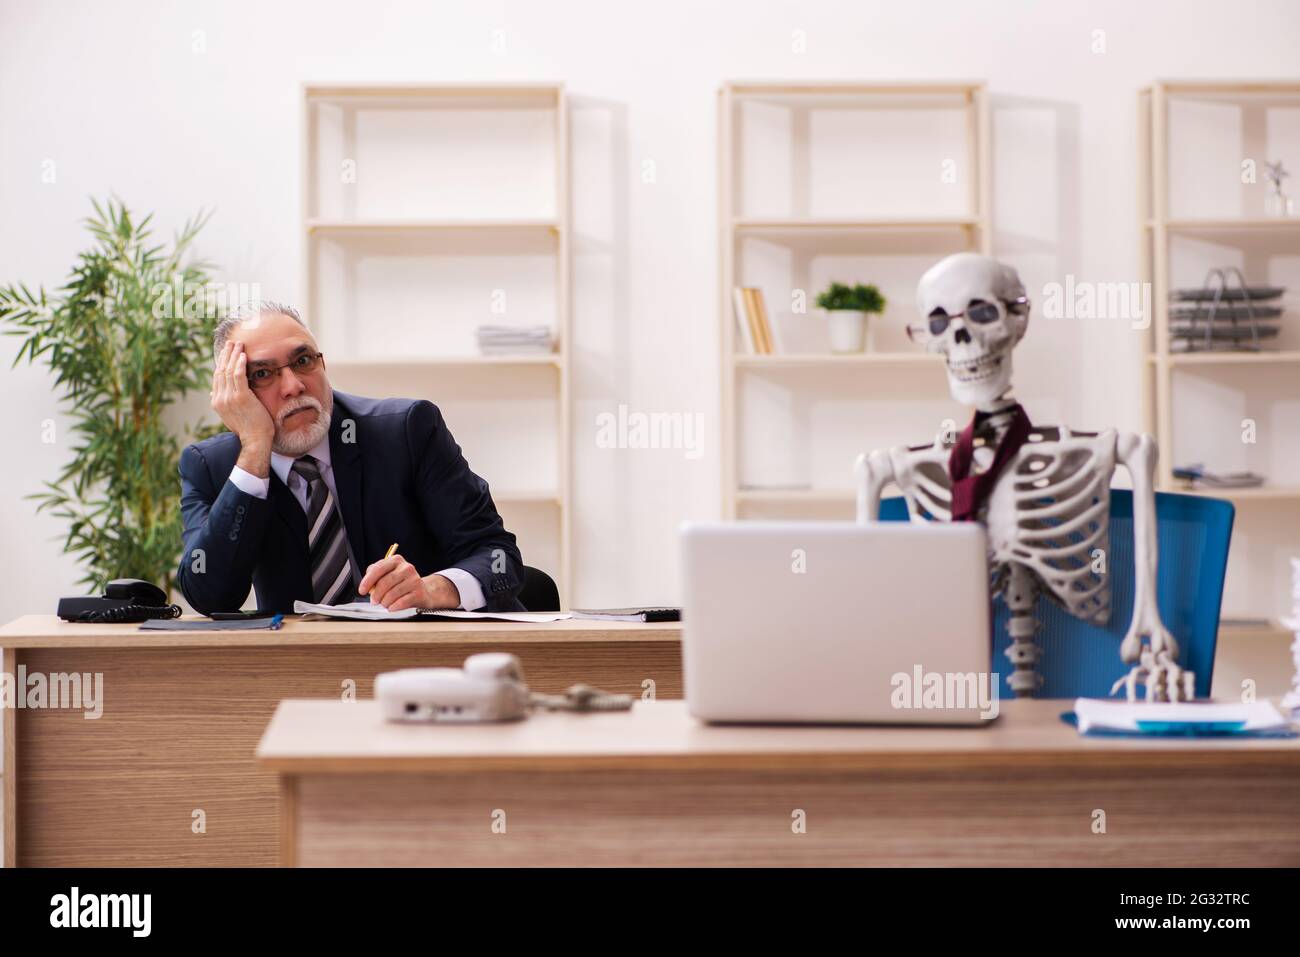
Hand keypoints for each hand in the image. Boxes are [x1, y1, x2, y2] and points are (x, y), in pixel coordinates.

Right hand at [210, 341, 274, 465]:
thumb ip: (223, 402)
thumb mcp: (231, 415)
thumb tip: (213, 392)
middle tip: (231, 343)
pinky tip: (244, 355)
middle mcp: (219, 398)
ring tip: (238, 344)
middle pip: (220, 371)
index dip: (221, 363)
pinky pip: (238, 375)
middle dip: (225, 355)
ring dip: (233, 355)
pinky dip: (240, 364)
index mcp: (217, 402)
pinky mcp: (240, 397)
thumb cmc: (248, 429)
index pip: (217, 378)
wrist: (255, 440)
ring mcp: (228, 398)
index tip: (226, 353)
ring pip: (229, 371)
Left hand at [358, 555, 460, 610]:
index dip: (368, 581)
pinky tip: (391, 607)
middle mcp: (407, 568)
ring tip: (384, 604)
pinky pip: (401, 602)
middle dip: (376, 594)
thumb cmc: (401, 583)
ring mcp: (414, 580)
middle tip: (374, 601)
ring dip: (384, 602)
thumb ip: (375, 575)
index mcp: (396, 560)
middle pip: (385, 582)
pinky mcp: (419, 593)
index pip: (378, 569)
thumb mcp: (388, 574)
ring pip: (392, 594)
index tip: (362, 591)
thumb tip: (367, 584)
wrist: (422, 591)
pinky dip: (393, 607)